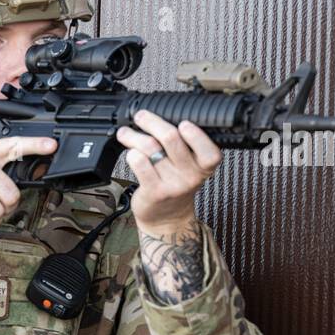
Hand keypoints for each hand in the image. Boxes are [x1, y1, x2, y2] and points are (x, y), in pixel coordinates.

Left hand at [118, 110, 222, 235]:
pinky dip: (132, 154)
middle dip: (152, 122)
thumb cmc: (176, 186)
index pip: (209, 150)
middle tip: (141, 117)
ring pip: (150, 148)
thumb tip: (158, 118)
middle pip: (171, 138)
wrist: (166, 218)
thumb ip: (183, 146)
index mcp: (204, 166)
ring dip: (134, 136)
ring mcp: (172, 184)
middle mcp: (190, 175)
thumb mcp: (189, 167)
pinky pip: (141, 164)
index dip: (196, 134)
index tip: (183, 123)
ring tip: (125, 133)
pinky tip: (129, 152)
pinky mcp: (154, 191)